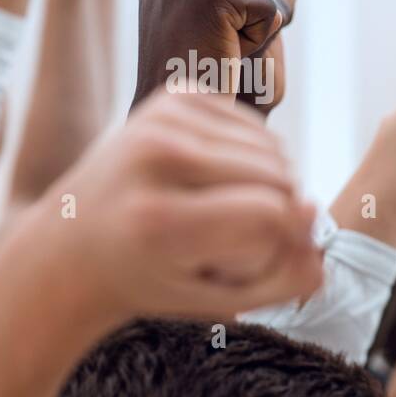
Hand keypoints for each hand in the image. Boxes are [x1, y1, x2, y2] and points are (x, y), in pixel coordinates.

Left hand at [31, 91, 322, 321]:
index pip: (271, 215)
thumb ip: (279, 278)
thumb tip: (318, 224)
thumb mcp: (213, 300)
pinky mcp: (171, 96)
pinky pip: (254, 125)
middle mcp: (157, 158)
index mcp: (159, 220)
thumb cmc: (151, 278)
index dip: (287, 240)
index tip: (267, 259)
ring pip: (273, 148)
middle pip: (278, 177)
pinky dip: (253, 156)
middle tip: (237, 240)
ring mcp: (161, 119)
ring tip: (226, 213)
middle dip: (281, 212)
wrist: (77, 241)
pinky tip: (218, 181)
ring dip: (271, 184)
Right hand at [132, 0, 294, 109]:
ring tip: (219, 51)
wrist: (177, 125)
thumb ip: (254, 3)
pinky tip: (225, 58)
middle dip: (255, 12)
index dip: (247, 10)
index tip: (210, 42)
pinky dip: (260, 41)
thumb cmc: (200, 85)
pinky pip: (271, 10)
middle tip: (215, 50)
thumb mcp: (223, 34)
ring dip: (258, 25)